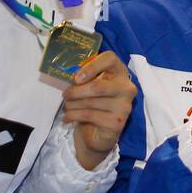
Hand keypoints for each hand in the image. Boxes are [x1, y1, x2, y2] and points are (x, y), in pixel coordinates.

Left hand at [61, 51, 137, 169]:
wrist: (98, 133)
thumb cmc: (93, 104)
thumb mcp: (90, 87)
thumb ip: (85, 78)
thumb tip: (69, 75)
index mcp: (120, 73)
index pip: (110, 59)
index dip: (92, 66)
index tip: (76, 78)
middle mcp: (126, 88)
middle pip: (98, 86)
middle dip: (76, 91)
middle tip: (65, 95)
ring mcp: (124, 106)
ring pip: (91, 102)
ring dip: (72, 104)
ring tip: (66, 106)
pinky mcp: (117, 122)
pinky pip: (90, 116)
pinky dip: (73, 116)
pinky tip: (67, 117)